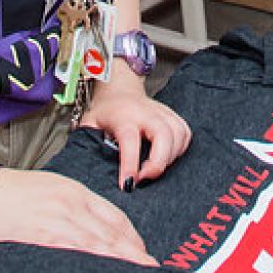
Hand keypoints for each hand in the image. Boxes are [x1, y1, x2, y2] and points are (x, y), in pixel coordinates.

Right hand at [0, 166, 154, 263]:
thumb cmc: (13, 191)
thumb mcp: (53, 188)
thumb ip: (74, 204)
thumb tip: (94, 225)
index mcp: (76, 193)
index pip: (115, 217)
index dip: (132, 237)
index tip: (142, 252)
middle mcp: (72, 205)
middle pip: (112, 232)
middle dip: (134, 252)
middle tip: (151, 267)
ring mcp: (58, 219)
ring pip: (98, 242)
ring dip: (122, 258)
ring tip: (139, 271)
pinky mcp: (41, 234)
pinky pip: (73, 249)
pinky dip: (93, 259)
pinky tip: (104, 271)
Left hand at [80, 74, 191, 189]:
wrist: (120, 89)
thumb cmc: (106, 110)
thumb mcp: (89, 124)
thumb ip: (88, 143)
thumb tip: (88, 166)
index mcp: (124, 116)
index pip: (130, 140)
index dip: (130, 164)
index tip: (128, 184)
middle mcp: (147, 113)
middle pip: (163, 135)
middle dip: (158, 162)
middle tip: (146, 179)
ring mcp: (163, 112)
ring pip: (178, 134)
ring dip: (170, 157)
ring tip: (153, 169)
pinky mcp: (173, 116)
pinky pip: (185, 134)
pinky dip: (179, 149)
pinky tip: (167, 157)